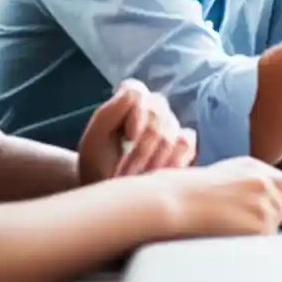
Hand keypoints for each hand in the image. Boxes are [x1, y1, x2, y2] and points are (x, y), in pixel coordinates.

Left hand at [79, 79, 196, 183]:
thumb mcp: (95, 138)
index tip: (129, 138)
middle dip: (142, 148)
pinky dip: (174, 161)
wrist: (109, 190)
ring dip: (153, 161)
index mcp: (129, 99)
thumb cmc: (97, 163)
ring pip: (172, 134)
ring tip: (136, 179)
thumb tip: (138, 97)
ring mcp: (171, 124)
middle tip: (125, 173)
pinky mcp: (185, 142)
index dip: (137, 113)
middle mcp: (153, 106)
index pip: (138, 92)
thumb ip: (111, 111)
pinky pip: (187, 144)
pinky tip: (157, 175)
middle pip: (158, 115)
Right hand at [155, 157, 281, 238]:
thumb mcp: (221, 174)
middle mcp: (263, 181)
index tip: (273, 206)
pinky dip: (251, 240)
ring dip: (258, 229)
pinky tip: (229, 233)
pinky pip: (265, 238)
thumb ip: (247, 181)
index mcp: (253, 167)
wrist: (171, 202)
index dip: (278, 198)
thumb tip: (265, 193)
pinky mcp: (259, 224)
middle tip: (239, 220)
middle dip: (268, 215)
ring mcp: (263, 202)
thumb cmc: (184, 191)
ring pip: (274, 224)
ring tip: (229, 226)